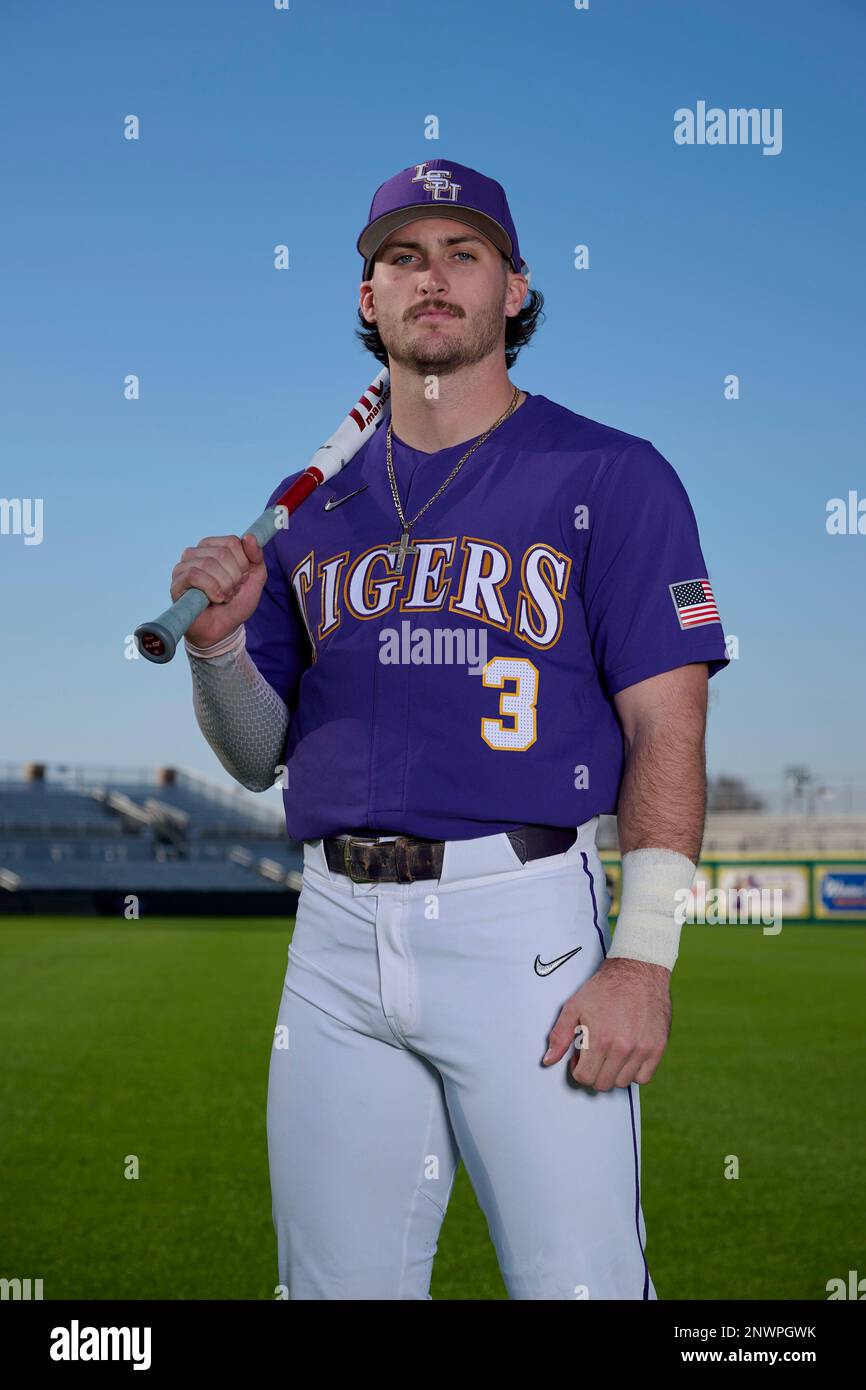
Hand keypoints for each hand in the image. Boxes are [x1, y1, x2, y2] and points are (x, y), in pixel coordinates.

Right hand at [171, 533, 268, 647]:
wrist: (223, 630)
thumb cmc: (236, 603)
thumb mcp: (255, 579)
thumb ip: (256, 557)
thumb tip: (248, 537)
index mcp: (212, 547)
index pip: (232, 542)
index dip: (243, 563)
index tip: (241, 579)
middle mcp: (195, 553)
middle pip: (222, 553)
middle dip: (234, 577)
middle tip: (232, 591)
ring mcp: (183, 567)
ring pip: (209, 563)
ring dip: (224, 585)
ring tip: (224, 597)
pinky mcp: (177, 583)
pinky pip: (194, 575)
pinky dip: (211, 589)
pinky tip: (215, 599)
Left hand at [543, 957, 671, 1088]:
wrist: (638, 970)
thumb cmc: (605, 987)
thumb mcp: (574, 1006)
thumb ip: (559, 1036)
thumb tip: (548, 1060)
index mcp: (600, 1039)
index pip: (585, 1077)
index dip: (578, 1069)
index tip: (581, 1057)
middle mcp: (623, 1048)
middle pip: (603, 1084)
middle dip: (594, 1072)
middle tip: (595, 1054)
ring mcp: (643, 1049)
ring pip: (623, 1082)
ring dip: (613, 1072)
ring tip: (611, 1052)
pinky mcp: (658, 1048)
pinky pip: (644, 1077)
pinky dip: (634, 1071)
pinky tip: (627, 1055)